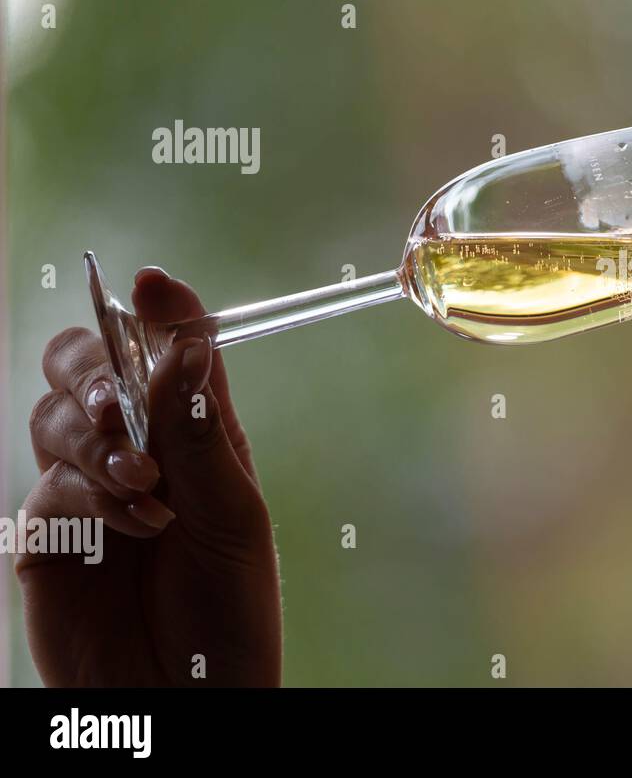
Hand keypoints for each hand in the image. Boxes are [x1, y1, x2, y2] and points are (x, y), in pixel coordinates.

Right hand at [19, 267, 281, 685]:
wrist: (194, 696)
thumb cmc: (230, 610)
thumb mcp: (236, 513)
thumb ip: (201, 430)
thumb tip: (184, 342)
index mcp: (195, 432)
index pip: (165, 349)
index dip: (156, 310)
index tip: (149, 283)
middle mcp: (138, 449)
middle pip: (85, 364)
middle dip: (92, 369)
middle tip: (117, 406)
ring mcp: (87, 490)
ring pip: (56, 416)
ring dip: (99, 441)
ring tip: (147, 489)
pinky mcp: (49, 536)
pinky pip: (47, 486)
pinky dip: (90, 495)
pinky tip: (134, 524)